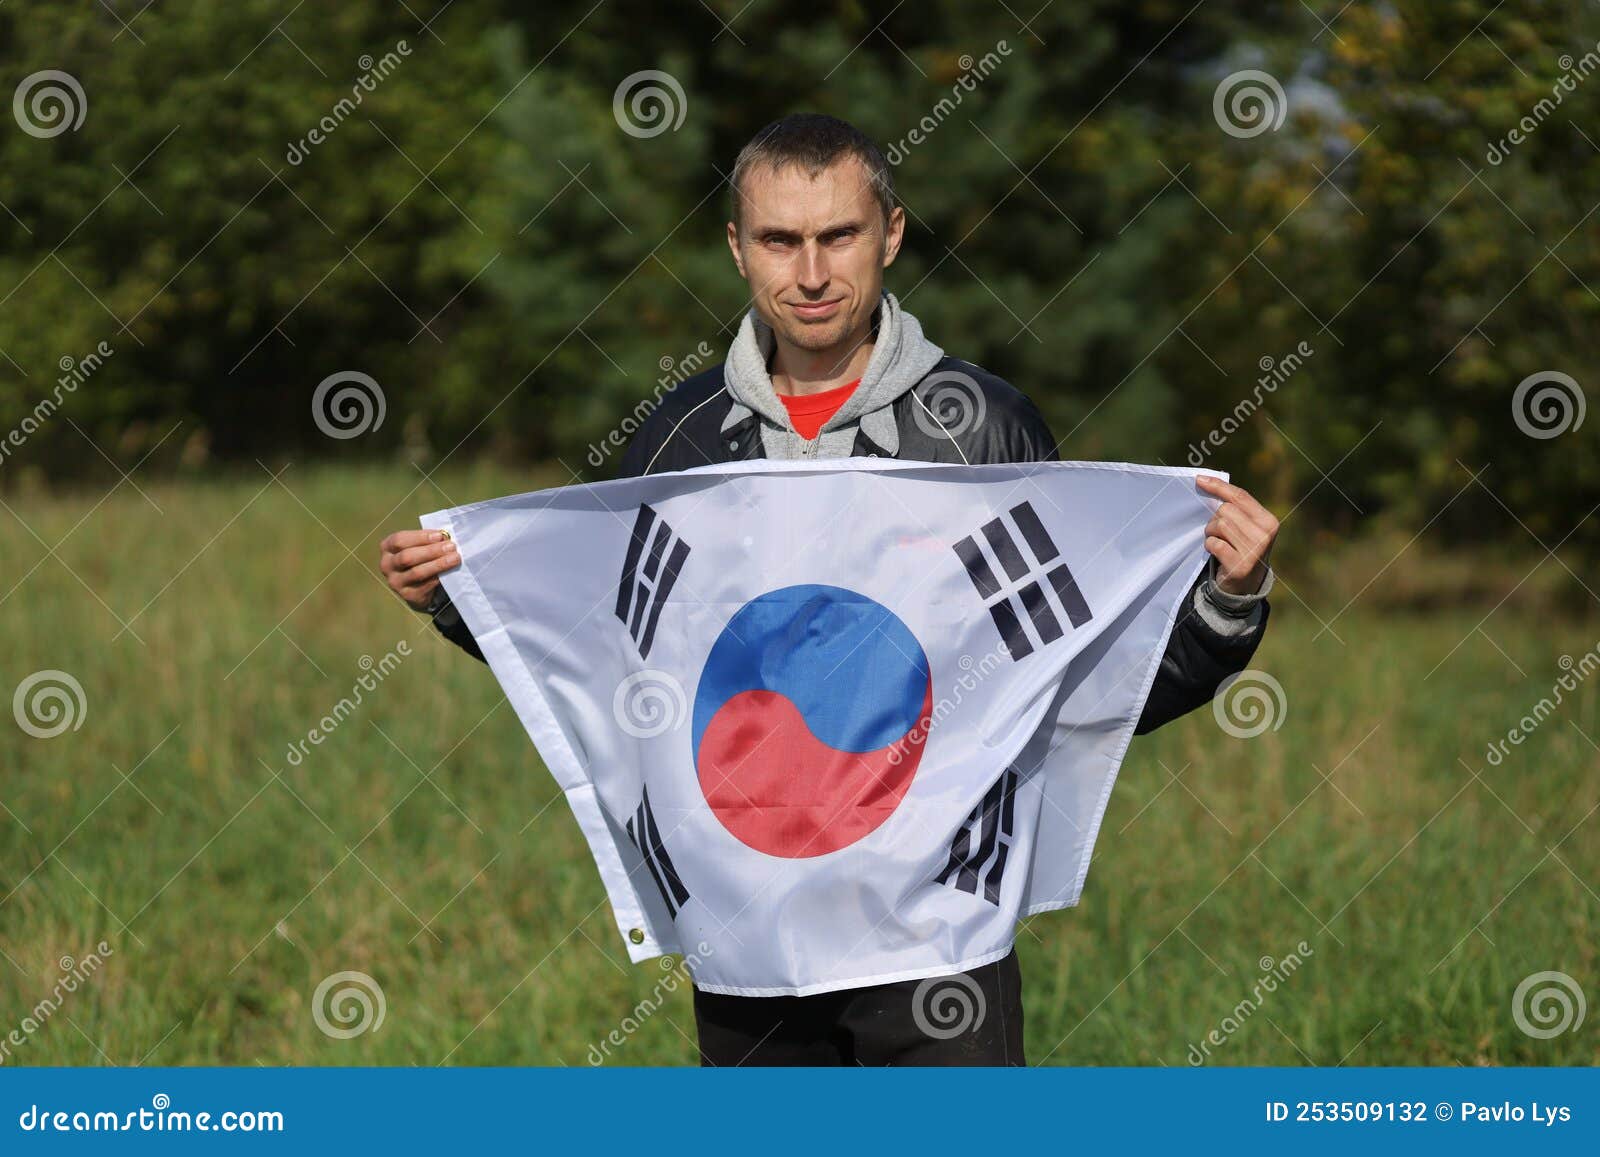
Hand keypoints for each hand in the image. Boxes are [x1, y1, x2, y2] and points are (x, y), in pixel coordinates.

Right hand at [379, 529, 458, 610]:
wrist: (418, 585)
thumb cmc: (419, 558)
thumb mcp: (419, 546)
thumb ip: (428, 540)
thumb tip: (445, 537)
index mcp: (387, 547)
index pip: (399, 540)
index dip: (420, 537)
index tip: (440, 535)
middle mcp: (387, 565)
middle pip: (407, 557)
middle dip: (431, 551)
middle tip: (451, 547)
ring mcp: (396, 581)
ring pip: (417, 572)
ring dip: (438, 564)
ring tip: (455, 558)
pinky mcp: (408, 594)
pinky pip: (425, 586)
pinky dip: (439, 577)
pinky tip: (450, 571)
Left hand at [1195, 475, 1278, 596]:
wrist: (1246, 583)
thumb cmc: (1242, 547)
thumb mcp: (1247, 526)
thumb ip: (1236, 508)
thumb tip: (1206, 482)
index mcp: (1268, 521)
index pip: (1240, 496)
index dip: (1218, 486)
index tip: (1199, 480)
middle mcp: (1265, 535)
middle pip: (1226, 510)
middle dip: (1215, 518)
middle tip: (1218, 531)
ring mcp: (1253, 551)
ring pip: (1219, 525)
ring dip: (1211, 532)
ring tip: (1218, 541)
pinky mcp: (1239, 566)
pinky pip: (1214, 544)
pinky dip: (1210, 546)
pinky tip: (1217, 552)